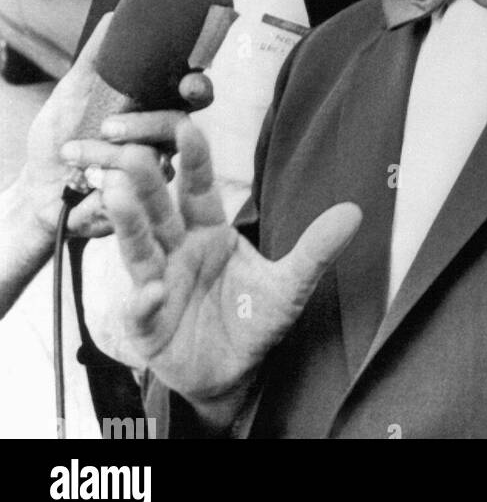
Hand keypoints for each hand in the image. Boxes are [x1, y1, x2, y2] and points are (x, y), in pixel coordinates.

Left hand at [23, 14, 212, 242]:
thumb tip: (114, 14)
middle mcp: (160, 140)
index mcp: (153, 110)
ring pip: (154, 159)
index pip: (191, 96)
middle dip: (151, 124)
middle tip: (111, 126)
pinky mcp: (140, 205)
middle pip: (181, 127)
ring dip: (108, 155)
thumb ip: (96, 57)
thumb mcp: (72, 92)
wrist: (37, 189)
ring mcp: (153, 174)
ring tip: (76, 154)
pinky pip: (133, 191)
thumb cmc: (59, 138)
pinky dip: (103, 181)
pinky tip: (84, 182)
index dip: (198, 87)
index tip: (188, 81)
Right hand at [89, 121, 359, 423]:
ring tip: (116, 194)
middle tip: (133, 152)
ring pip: (139, 250)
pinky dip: (143, 300)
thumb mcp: (291, 285)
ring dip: (128, 223)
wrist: (234, 374)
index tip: (188, 126)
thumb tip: (355, 211)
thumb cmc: (256, 319)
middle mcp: (177, 251)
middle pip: (159, 210)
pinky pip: (142, 310)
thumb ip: (316, 249)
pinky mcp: (149, 327)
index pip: (199, 187)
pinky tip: (150, 290)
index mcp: (208, 230)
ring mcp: (159, 286)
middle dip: (146, 182)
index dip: (195, 159)